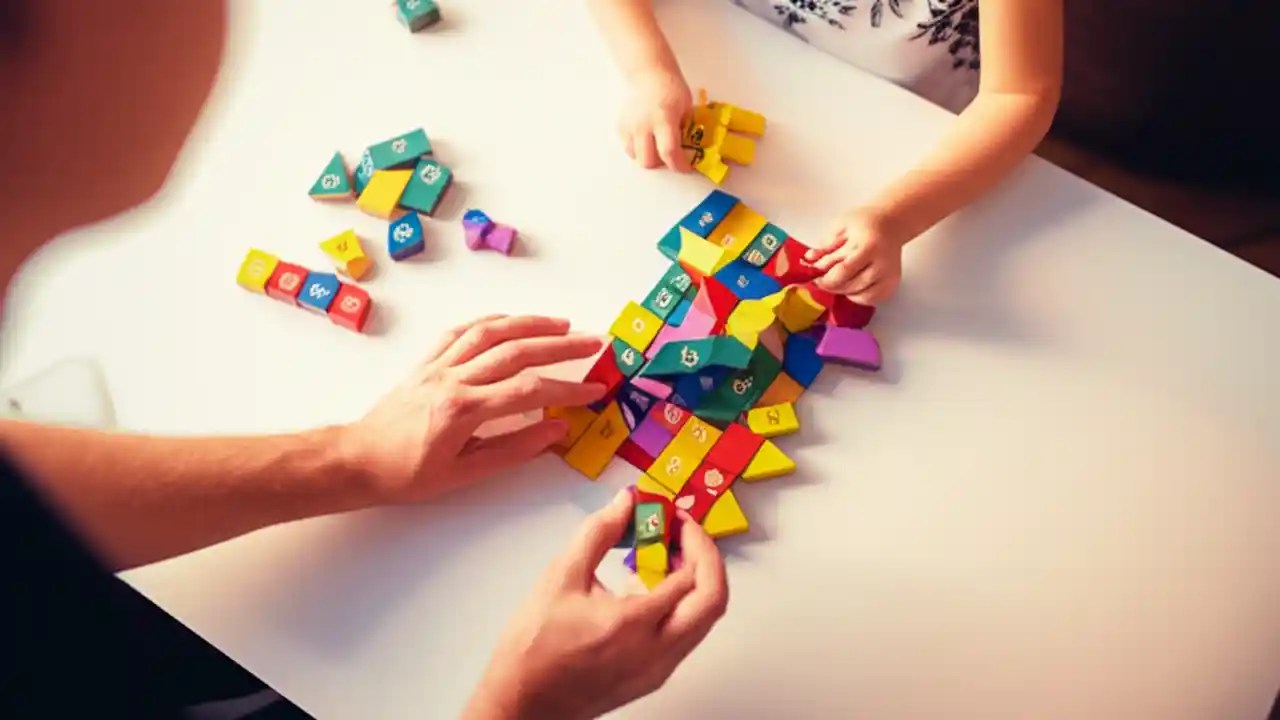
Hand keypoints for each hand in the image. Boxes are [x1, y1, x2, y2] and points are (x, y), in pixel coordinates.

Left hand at [340, 315, 605, 503]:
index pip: (529, 391)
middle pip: (517, 351)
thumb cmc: (407, 474)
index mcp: (464, 410)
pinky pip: (463, 332)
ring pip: (491, 332)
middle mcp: (453, 379)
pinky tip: (512, 321)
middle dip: (561, 345)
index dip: (567, 389)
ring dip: (530, 323)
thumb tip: (555, 430)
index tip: (595, 389)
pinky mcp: (427, 363)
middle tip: (594, 343)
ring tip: (562, 323)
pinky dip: (491, 322)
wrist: (357, 460)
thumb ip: (513, 450)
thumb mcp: (464, 474)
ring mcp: (439, 366)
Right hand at [464, 489, 728, 719]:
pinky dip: (682, 606)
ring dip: (697, 583)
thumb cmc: (533, 650)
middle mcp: (655, 653)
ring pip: (703, 621)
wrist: (521, 702)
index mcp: (633, 625)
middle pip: (713, 601)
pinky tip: (653, 588)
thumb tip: (624, 504)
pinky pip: (685, 636)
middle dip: (707, 559)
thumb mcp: (561, 577)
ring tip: (670, 555)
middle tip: (685, 534)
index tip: (675, 517)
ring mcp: (657, 670)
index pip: (690, 575)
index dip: (690, 538)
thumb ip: (599, 533)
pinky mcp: (651, 677)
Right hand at [618, 64, 692, 171]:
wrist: (645, 68)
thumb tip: (685, 145)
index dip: (679, 165)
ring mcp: (629, 126)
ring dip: (647, 156)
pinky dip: (637, 147)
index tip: (685, 167)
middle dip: (661, 163)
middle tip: (669, 156)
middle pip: (648, 161)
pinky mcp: (620, 124)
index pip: (669, 153)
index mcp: (663, 119)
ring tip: (656, 146)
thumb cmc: (668, 83)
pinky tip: (645, 137)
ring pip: (635, 156)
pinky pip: (627, 146)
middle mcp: (643, 125)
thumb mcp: (685, 104)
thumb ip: (684, 127)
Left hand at [806, 210, 905, 304]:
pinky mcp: (891, 285)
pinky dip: (855, 296)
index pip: (842, 271)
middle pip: (848, 285)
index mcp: (868, 246)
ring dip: (841, 290)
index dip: (824, 278)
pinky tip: (851, 284)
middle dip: (830, 285)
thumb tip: (809, 260)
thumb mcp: (841, 227)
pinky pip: (869, 300)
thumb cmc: (865, 223)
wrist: (892, 224)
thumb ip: (825, 246)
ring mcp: (888, 277)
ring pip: (857, 295)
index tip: (813, 277)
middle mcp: (882, 264)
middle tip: (821, 279)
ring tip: (836, 278)